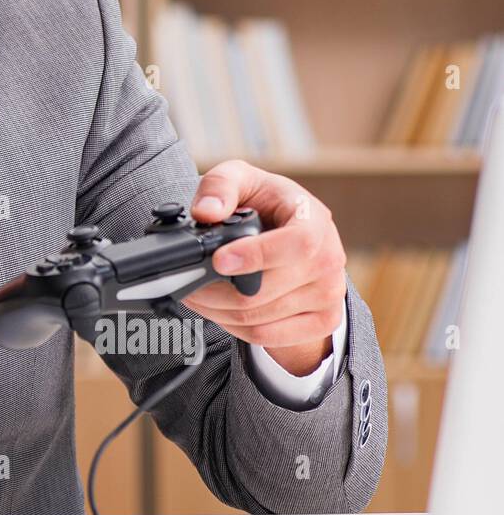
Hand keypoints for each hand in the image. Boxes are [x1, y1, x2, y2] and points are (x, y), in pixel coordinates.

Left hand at [181, 159, 345, 375]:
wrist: (291, 232)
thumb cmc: (264, 203)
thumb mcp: (240, 178)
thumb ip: (219, 186)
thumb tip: (206, 212)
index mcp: (313, 219)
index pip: (298, 244)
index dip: (257, 256)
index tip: (219, 260)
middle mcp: (329, 258)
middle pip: (267, 290)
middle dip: (216, 290)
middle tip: (185, 282)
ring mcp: (329, 293)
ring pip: (261, 317)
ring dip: (217, 310)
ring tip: (194, 294)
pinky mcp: (322, 320)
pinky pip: (267, 336)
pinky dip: (233, 327)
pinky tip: (217, 310)